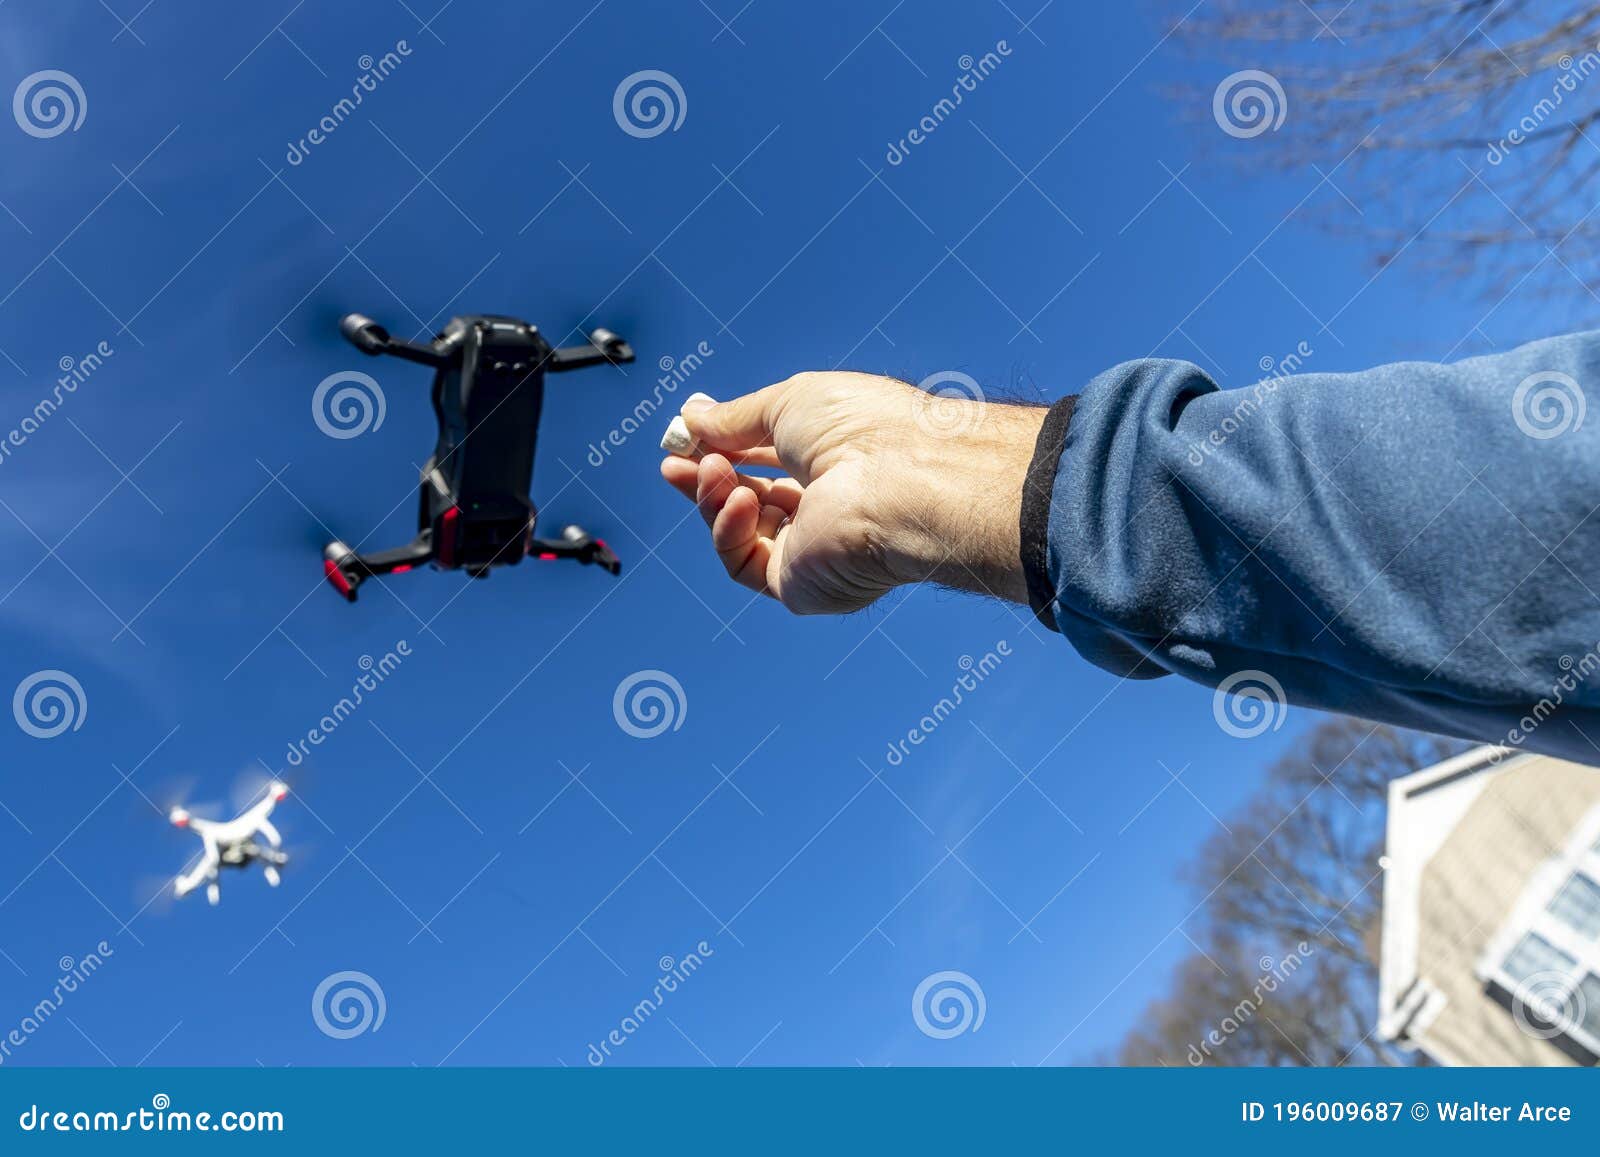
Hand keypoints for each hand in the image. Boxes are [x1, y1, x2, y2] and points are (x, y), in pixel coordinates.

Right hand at [658, 371, 1044, 614]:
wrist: (899, 480)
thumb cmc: (860, 429)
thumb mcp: (787, 403)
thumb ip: (735, 418)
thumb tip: (691, 417)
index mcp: (837, 460)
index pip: (768, 460)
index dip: (723, 448)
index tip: (683, 436)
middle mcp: (829, 508)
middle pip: (750, 500)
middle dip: (706, 479)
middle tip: (670, 463)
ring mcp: (815, 551)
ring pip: (741, 533)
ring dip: (715, 498)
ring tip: (712, 471)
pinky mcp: (802, 587)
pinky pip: (744, 563)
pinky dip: (730, 531)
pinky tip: (739, 501)